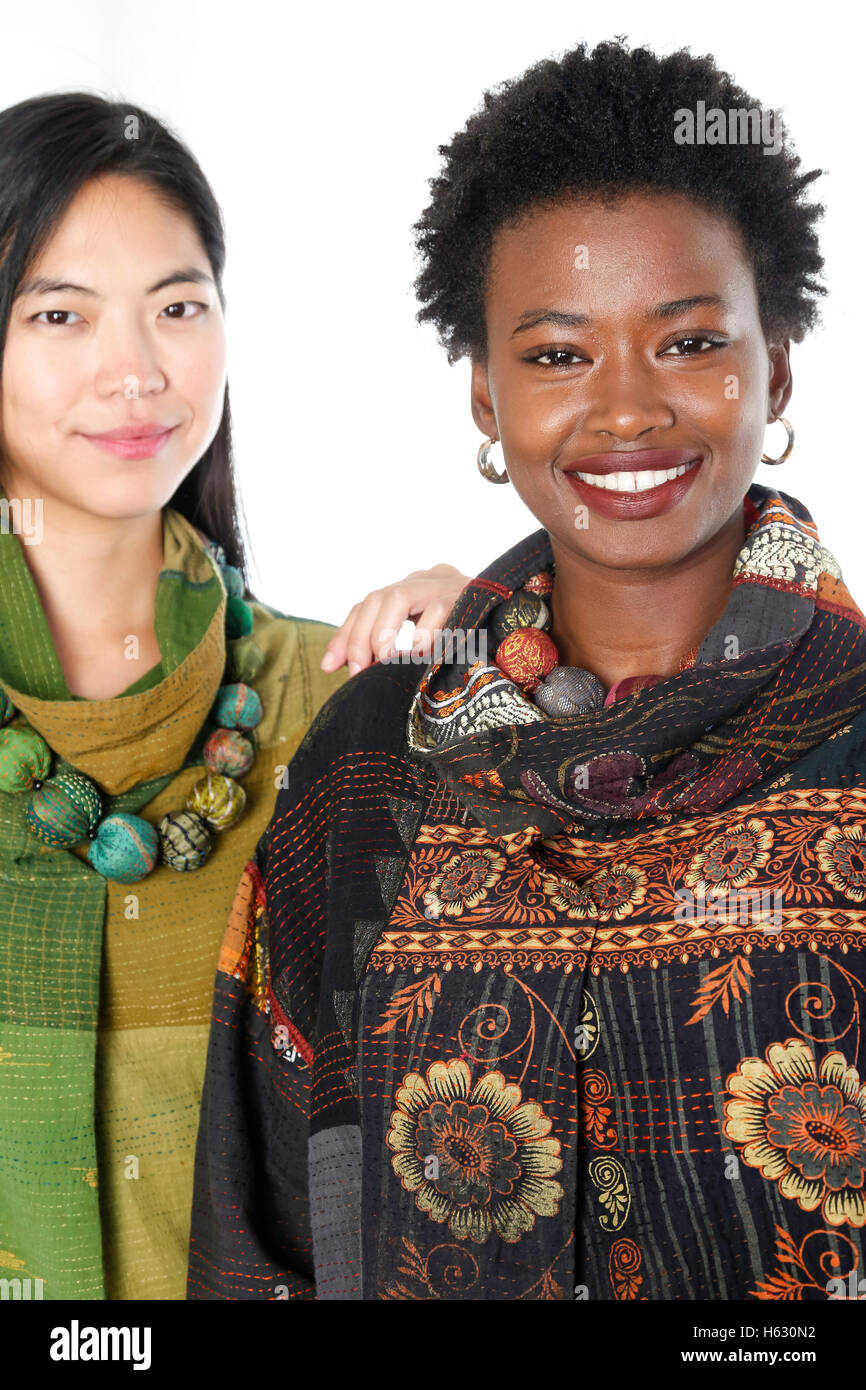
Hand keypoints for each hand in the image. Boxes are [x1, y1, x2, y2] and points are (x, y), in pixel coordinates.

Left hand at [320, 563, 471, 674]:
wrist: (531, 619)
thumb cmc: (478, 642)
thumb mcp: (432, 645)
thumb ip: (400, 651)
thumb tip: (356, 675)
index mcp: (415, 590)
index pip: (368, 604)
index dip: (346, 634)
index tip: (330, 666)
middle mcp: (428, 579)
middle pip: (378, 598)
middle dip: (360, 636)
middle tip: (357, 671)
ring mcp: (450, 583)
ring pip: (399, 597)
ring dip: (383, 632)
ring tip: (382, 659)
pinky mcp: (472, 592)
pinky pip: (441, 608)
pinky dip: (427, 632)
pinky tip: (421, 653)